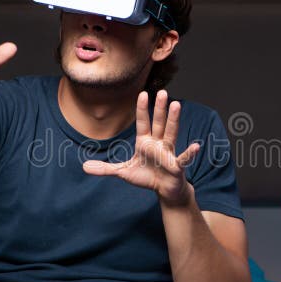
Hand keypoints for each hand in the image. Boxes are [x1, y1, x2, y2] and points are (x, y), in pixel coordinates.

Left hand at [82, 90, 200, 206]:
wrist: (164, 190)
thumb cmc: (146, 177)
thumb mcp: (123, 172)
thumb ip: (105, 168)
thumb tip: (84, 166)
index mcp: (145, 142)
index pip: (143, 122)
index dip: (142, 109)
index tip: (142, 93)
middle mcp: (158, 143)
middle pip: (158, 123)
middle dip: (159, 108)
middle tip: (163, 92)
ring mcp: (168, 152)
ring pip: (170, 133)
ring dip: (173, 120)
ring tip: (176, 105)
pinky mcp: (177, 165)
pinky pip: (183, 158)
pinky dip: (189, 153)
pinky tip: (196, 146)